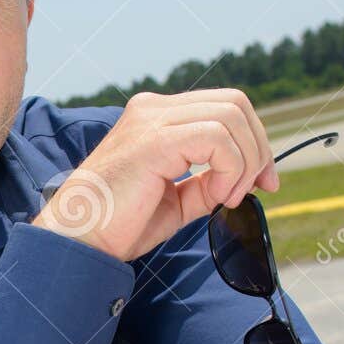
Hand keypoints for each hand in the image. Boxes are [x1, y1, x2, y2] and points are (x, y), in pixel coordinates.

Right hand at [32, 88, 279, 262]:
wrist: (80, 239)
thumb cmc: (119, 223)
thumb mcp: (176, 200)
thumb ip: (206, 183)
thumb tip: (244, 180)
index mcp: (157, 116)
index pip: (225, 107)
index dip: (255, 142)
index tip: (263, 182)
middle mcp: (154, 108)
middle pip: (236, 103)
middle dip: (259, 148)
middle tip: (257, 189)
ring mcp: (152, 119)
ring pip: (232, 116)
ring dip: (245, 162)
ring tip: (227, 197)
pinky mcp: (154, 140)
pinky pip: (217, 139)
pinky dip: (231, 169)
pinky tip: (217, 196)